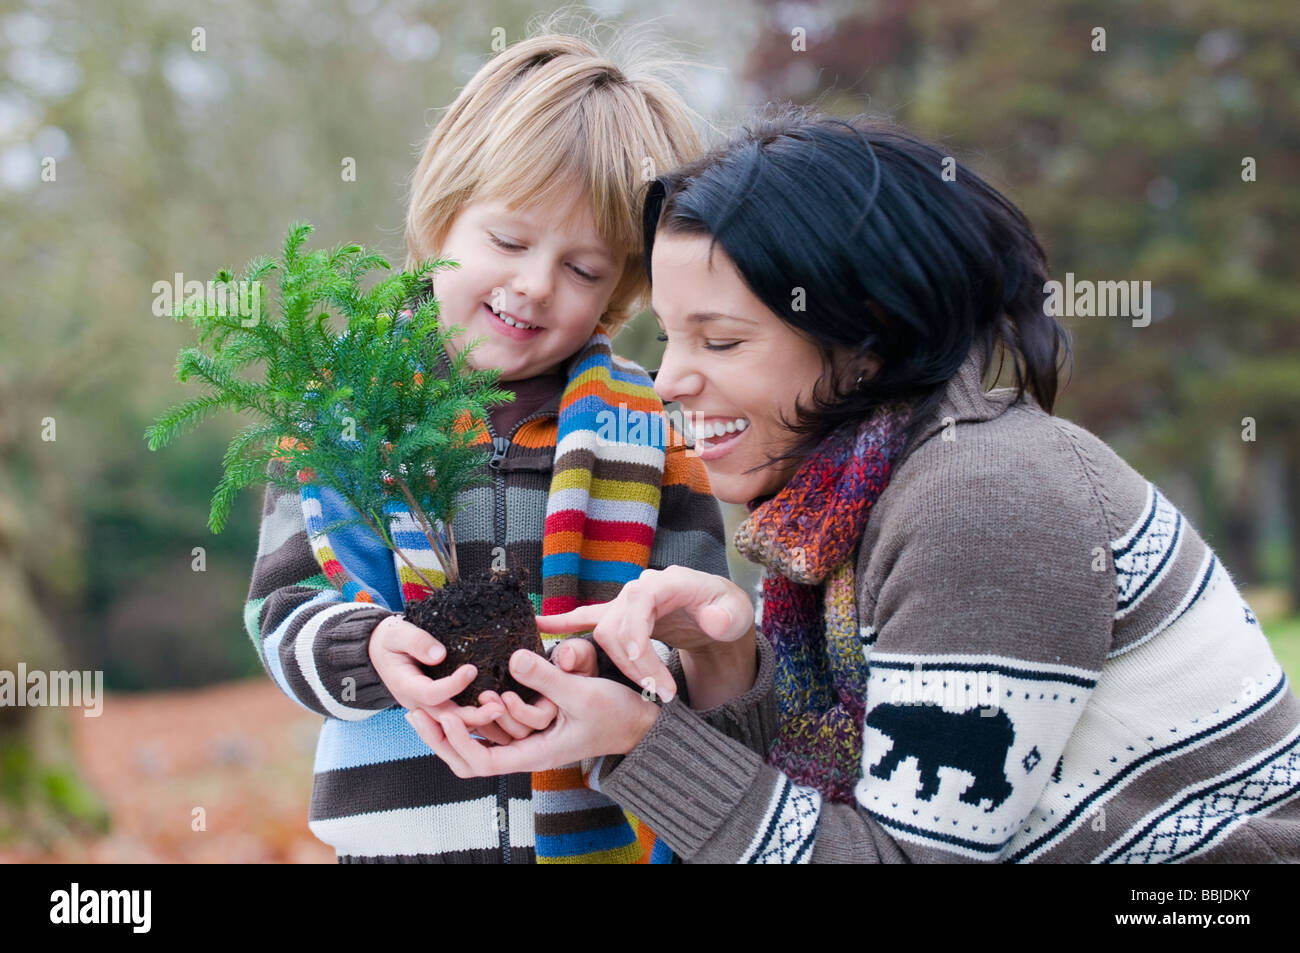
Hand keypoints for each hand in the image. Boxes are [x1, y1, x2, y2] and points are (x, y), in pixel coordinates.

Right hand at [368, 614, 508, 742]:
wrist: (380, 653)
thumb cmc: (391, 640)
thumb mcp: (397, 633)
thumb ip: (416, 641)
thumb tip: (440, 654)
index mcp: (405, 686)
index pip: (431, 694)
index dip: (453, 685)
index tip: (472, 669)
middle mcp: (417, 703)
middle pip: (447, 717)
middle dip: (474, 715)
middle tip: (500, 707)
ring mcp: (427, 708)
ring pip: (454, 723)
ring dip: (478, 720)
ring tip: (503, 710)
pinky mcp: (437, 706)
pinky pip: (456, 719)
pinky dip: (476, 718)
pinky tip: (497, 710)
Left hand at [404, 647, 658, 777]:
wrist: (641, 720)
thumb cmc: (616, 713)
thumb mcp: (582, 693)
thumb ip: (547, 677)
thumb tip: (512, 658)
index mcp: (535, 753)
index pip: (482, 762)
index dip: (456, 742)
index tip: (444, 712)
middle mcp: (527, 749)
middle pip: (470, 757)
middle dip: (440, 737)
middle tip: (414, 710)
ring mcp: (528, 738)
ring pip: (479, 741)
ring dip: (452, 725)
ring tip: (425, 702)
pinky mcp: (533, 722)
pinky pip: (495, 726)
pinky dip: (474, 714)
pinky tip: (460, 695)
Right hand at [534, 566, 753, 701]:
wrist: (718, 613)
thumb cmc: (727, 611)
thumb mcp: (739, 613)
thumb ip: (727, 616)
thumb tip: (712, 618)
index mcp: (669, 580)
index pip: (640, 599)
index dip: (636, 632)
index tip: (643, 666)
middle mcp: (642, 586)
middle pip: (617, 623)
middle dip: (634, 664)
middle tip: (659, 694)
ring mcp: (628, 600)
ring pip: (604, 633)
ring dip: (621, 666)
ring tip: (650, 691)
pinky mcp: (620, 616)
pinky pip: (586, 617)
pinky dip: (563, 622)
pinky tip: (539, 626)